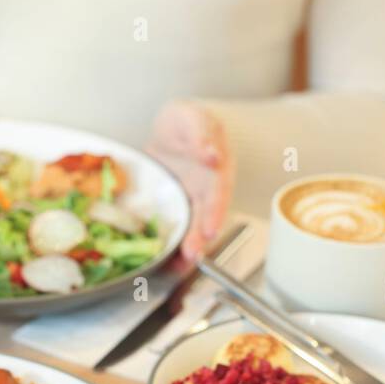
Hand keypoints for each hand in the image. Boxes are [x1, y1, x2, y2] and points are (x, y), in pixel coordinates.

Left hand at [147, 100, 234, 260]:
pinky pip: (174, 230)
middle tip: (194, 255)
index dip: (215, 212)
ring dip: (189, 248)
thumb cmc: (184, 122)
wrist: (169, 132)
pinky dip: (172, 248)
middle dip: (201, 238)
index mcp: (215, 168)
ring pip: (193, 228)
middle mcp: (207, 190)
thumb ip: (199, 133)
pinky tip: (166, 263)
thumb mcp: (190, 118)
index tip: (210, 229)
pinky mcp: (174, 211)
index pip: (218, 192)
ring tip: (181, 265)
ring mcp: (190, 203)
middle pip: (207, 217)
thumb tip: (211, 155)